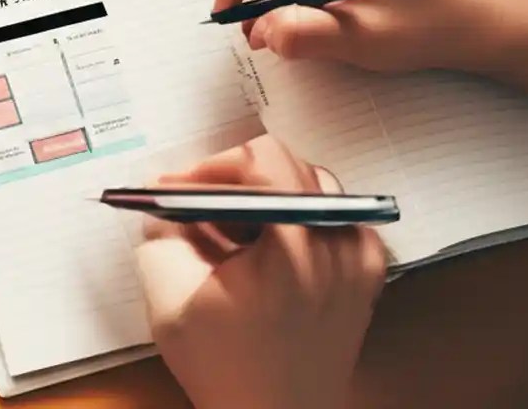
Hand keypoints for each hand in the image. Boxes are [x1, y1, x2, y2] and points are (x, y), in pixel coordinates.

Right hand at [135, 135, 386, 408]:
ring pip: (311, 186)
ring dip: (266, 195)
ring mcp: (360, 256)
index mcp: (294, 243)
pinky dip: (296, 220)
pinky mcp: (367, 271)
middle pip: (288, 166)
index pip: (261, 159)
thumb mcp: (169, 298)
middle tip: (197, 204)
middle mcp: (339, 241)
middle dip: (234, 179)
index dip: (212, 166)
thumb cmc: (226, 369)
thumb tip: (164, 195)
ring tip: (231, 230)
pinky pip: (331, 217)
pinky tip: (266, 249)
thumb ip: (160, 232)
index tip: (181, 187)